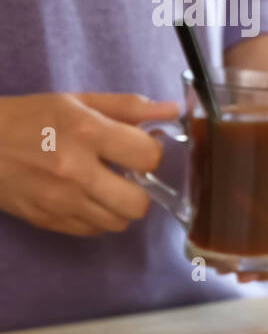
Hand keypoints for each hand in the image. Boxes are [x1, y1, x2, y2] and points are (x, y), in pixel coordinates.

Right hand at [0, 93, 178, 235]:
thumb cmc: (29, 118)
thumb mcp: (77, 102)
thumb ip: (128, 108)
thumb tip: (173, 111)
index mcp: (86, 133)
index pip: (148, 157)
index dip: (150, 153)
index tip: (137, 150)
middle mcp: (76, 171)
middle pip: (138, 203)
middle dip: (139, 190)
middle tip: (126, 176)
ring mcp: (60, 201)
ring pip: (118, 223)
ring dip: (119, 206)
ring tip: (105, 188)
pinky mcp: (47, 220)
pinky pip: (93, 231)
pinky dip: (96, 218)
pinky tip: (85, 199)